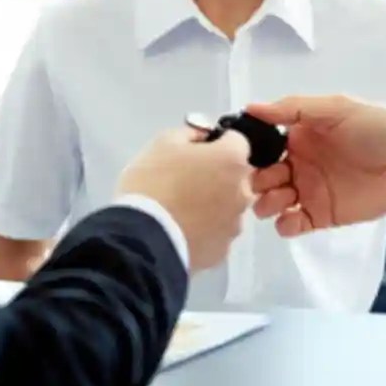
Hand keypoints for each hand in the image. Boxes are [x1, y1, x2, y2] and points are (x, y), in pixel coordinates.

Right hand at [117, 127, 253, 272]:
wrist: (142, 239)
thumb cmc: (153, 182)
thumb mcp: (163, 142)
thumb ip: (190, 133)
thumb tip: (203, 138)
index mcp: (233, 160)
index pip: (237, 141)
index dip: (217, 143)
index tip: (196, 152)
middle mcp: (243, 192)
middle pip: (237, 177)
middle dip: (218, 176)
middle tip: (185, 182)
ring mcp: (235, 225)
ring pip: (229, 207)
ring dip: (213, 205)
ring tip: (181, 211)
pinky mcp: (222, 251)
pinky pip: (217, 233)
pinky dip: (205, 230)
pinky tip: (181, 231)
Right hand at [245, 94, 385, 236]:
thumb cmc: (379, 129)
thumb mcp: (336, 108)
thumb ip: (293, 108)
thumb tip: (250, 108)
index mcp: (300, 136)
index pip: (262, 146)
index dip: (248, 152)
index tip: (238, 156)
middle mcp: (299, 163)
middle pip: (262, 176)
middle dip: (253, 181)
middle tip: (256, 183)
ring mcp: (309, 191)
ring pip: (272, 202)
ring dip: (265, 203)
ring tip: (277, 200)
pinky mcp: (322, 216)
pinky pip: (293, 224)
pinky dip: (284, 225)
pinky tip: (290, 218)